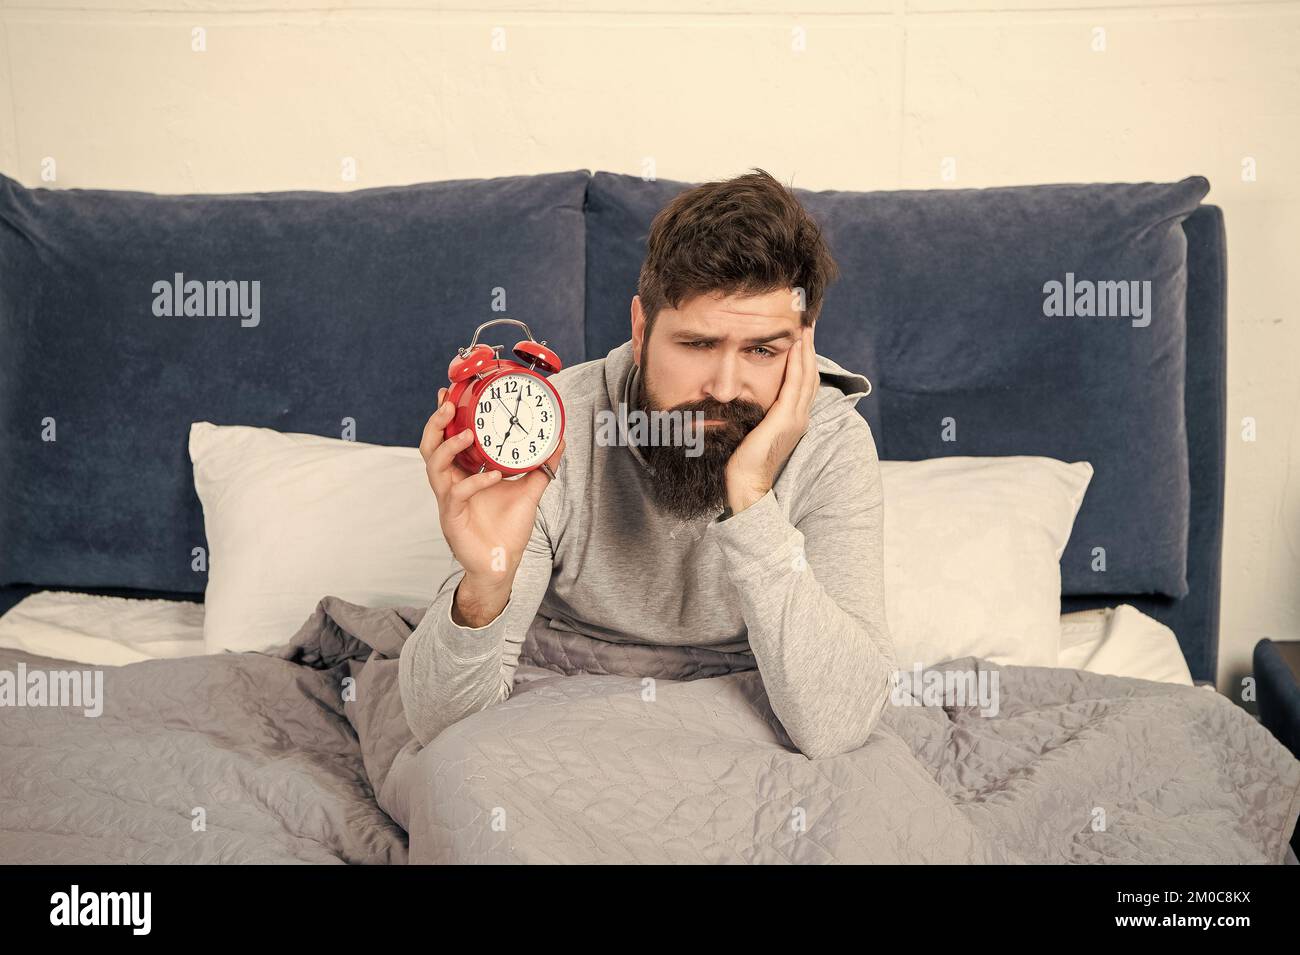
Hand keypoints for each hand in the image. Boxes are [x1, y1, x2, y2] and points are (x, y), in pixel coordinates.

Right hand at [419, 386, 564, 598]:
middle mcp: (451, 484)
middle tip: (450, 405)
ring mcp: (448, 501)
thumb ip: (541, 467)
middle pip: (430, 447)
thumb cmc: (507, 529)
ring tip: (469, 433)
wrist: (502, 565)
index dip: (445, 418)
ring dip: (449, 446)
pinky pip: (457, 494)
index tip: (450, 393)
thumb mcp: (528, 491)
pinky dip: (476, 482)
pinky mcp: (452, 518)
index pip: (447, 439)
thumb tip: (558, 442)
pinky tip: (494, 475)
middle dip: (437, 424)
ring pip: (434, 467)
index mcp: (463, 474)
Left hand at [724, 322, 818, 513]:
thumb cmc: (742, 462)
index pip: (803, 384)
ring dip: (807, 350)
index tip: (801, 339)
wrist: (746, 485)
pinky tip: (796, 346)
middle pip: (810, 375)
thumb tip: (738, 399)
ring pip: (807, 376)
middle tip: (808, 324)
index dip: (804, 361)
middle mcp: (799, 417)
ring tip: (805, 328)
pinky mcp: (786, 419)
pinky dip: (798, 363)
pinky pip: (795, 384)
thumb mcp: (751, 432)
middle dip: (810, 349)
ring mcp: (795, 418)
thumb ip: (753, 416)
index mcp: (793, 420)